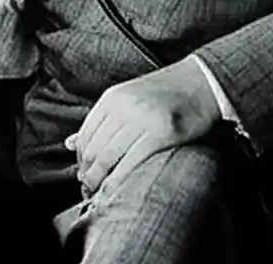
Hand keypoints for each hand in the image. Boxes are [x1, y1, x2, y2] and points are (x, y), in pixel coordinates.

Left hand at [66, 57, 220, 195]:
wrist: (204, 81)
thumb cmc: (167, 93)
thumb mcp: (129, 98)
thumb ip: (101, 120)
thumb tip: (68, 143)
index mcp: (113, 97)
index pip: (84, 136)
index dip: (80, 159)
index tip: (84, 172)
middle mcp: (124, 107)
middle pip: (93, 149)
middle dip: (87, 173)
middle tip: (89, 187)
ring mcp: (143, 119)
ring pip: (107, 158)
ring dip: (98, 180)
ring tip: (99, 191)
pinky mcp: (162, 133)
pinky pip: (131, 162)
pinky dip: (119, 180)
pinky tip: (116, 189)